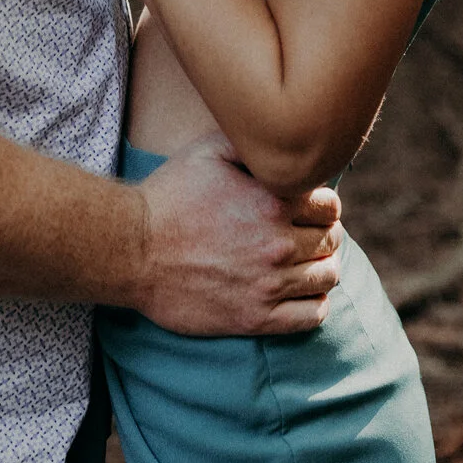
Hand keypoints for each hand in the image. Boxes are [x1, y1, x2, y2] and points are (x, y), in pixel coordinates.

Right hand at [128, 134, 344, 336]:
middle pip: (331, 241)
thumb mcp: (206, 152)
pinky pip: (311, 316)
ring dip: (321, 266)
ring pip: (327, 277)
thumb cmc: (168, 197)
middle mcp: (276, 244)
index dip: (322, 204)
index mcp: (271, 201)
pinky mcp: (255, 318)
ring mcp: (267, 284)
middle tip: (305, 234)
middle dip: (323, 234)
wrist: (131, 252)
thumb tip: (282, 144)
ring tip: (304, 262)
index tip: (308, 208)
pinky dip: (315, 304)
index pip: (329, 206)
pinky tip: (300, 293)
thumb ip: (251, 146)